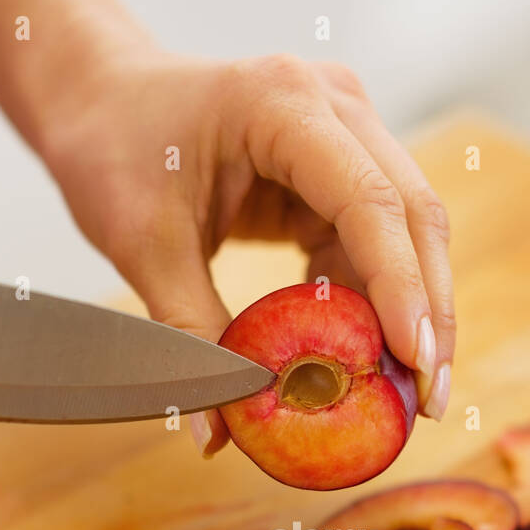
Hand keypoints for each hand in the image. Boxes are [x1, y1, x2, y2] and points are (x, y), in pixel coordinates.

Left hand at [42, 48, 454, 453]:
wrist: (101, 95)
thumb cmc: (113, 148)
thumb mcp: (142, 246)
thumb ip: (188, 335)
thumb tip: (217, 434)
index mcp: (282, 104)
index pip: (369, 201)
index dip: (399, 286)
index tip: (416, 360)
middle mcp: (333, 105)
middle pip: (412, 215)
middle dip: (429, 312)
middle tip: (429, 399)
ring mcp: (345, 132)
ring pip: (408, 231)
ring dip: (413, 312)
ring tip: (410, 392)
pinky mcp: (340, 168)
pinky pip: (375, 241)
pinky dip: (376, 301)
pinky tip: (369, 356)